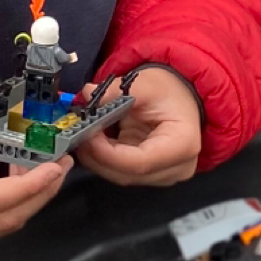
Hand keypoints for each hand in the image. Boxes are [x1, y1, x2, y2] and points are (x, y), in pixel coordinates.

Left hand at [74, 66, 201, 187]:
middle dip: (97, 155)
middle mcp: (177, 168)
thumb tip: (86, 96)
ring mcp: (164, 176)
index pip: (138, 163)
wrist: (181, 96)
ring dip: (97, 157)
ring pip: (120, 176)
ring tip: (86, 133)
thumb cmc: (170, 90)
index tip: (86, 133)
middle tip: (78, 131)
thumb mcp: (144, 83)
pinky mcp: (152, 176)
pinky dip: (104, 157)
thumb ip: (115, 92)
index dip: (106, 153)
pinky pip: (121, 172)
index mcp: (182, 146)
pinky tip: (97, 140)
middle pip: (126, 174)